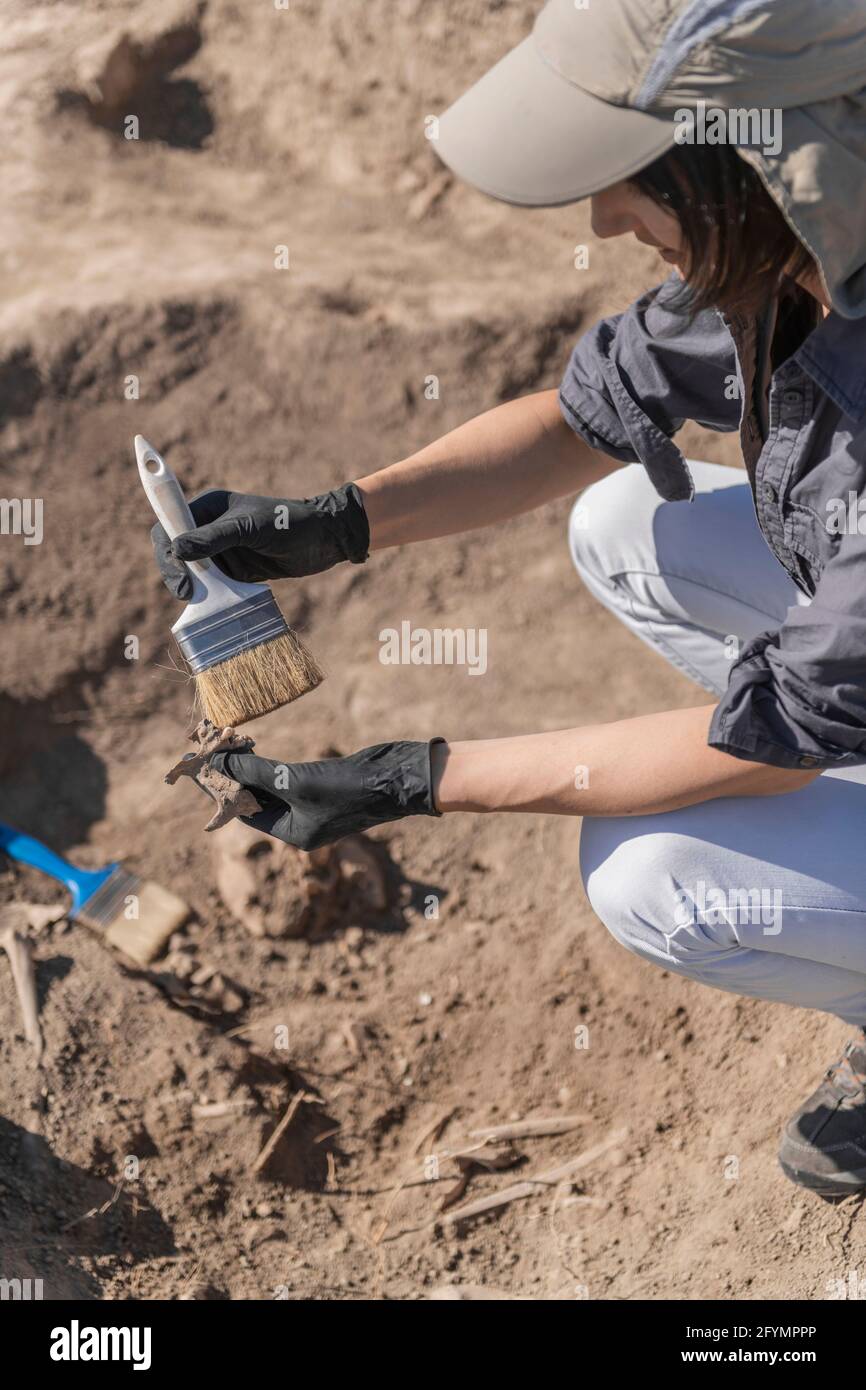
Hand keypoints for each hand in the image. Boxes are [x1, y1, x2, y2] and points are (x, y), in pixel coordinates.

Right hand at [152, 483, 369, 598]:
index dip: (165, 548)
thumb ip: (214, 538)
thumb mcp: (250, 528)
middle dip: (176, 572)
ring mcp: (220, 552)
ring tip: (197, 602)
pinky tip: (210, 608)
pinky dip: (208, 597)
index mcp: (207, 509)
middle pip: (175, 552)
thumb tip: (177, 550)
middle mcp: (208, 529)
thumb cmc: (289, 524)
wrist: (323, 540)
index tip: (178, 572)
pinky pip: (211, 586)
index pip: (170, 524)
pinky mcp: (233, 572)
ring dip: (191, 587)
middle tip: (185, 594)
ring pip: (190, 572)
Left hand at [209, 739, 444, 849]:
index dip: (220, 791)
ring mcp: (313, 804)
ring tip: (224, 747)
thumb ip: (258, 773)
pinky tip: (253, 748)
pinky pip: (286, 778)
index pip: (245, 813)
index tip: (200, 770)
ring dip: (248, 768)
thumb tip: (222, 763)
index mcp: (294, 834)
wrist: (398, 779)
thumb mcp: (297, 782)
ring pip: (269, 787)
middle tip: (205, 755)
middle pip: (254, 800)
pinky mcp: (324, 786)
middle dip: (231, 778)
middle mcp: (301, 823)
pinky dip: (268, 765)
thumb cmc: (350, 788)